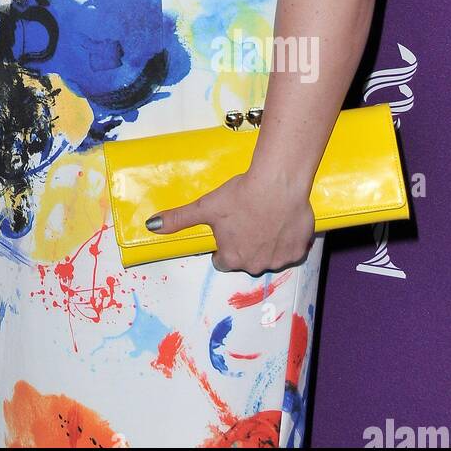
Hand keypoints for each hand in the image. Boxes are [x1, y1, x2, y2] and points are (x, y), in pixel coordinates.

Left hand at [145, 168, 316, 274]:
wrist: (278, 184)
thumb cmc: (239, 195)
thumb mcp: (205, 207)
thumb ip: (178, 219)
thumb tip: (151, 226)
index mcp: (231, 258)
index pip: (222, 260)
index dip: (223, 244)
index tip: (228, 228)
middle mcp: (255, 265)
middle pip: (246, 259)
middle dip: (245, 243)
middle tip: (247, 218)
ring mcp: (279, 260)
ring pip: (269, 255)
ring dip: (266, 242)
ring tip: (265, 217)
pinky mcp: (299, 251)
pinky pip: (290, 249)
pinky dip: (287, 238)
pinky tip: (282, 220)